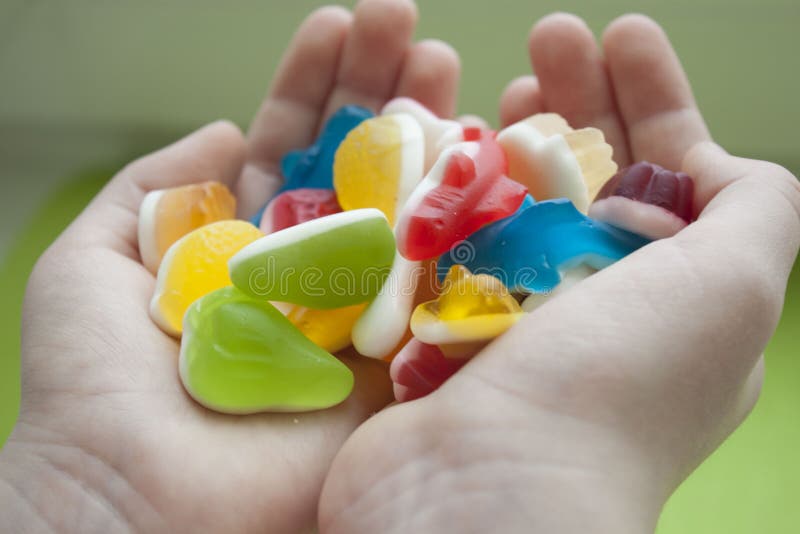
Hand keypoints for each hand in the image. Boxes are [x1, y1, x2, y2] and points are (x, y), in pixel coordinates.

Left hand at [0, 1, 458, 531]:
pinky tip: (475, 154)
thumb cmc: (96, 385)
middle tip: (411, 28)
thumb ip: (153, 187)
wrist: (139, 499)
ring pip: (399, 210)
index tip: (339, 23)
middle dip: (380, 92)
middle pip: (353, 167)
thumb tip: (222, 132)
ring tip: (445, 63)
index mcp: (240, 244)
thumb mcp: (92, 260)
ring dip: (426, 136)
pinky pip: (429, 281)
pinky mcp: (391, 360)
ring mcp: (353, 313)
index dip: (312, 84)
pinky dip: (454, 221)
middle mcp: (304, 271)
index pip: (286, 146)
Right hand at [319, 14, 799, 532]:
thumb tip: (721, 166)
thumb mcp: (729, 288)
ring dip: (510, 141)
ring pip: (516, 207)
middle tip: (548, 37)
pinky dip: (451, 194)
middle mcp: (598, 315)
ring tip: (496, 88)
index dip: (654, 101)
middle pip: (590, 180)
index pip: (673, 178)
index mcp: (675, 305)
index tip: (621, 34)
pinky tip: (441, 151)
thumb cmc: (611, 388)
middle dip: (578, 100)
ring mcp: (514, 324)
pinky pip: (452, 244)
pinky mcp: (443, 331)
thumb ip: (753, 212)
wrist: (480, 491)